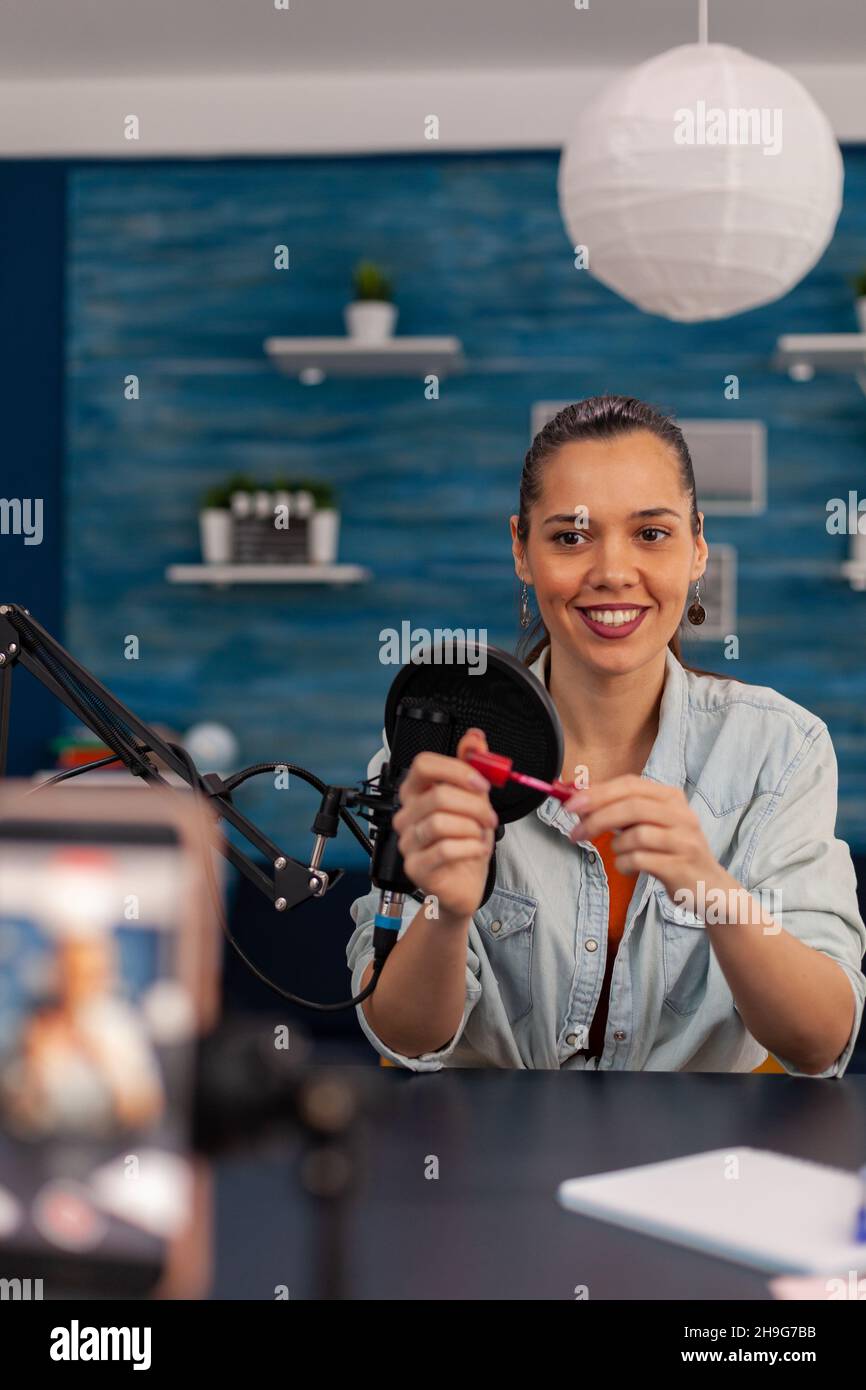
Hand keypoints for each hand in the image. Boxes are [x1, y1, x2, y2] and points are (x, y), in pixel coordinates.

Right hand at [391, 727, 497, 919]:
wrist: (463, 884)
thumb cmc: (465, 841)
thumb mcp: (474, 800)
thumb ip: (473, 767)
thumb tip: (475, 737)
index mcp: (417, 793)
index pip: (424, 765)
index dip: (456, 769)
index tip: (481, 782)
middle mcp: (407, 815)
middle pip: (438, 795)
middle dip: (474, 805)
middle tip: (490, 817)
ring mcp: (408, 842)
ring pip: (441, 822)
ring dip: (472, 829)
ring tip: (480, 836)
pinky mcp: (415, 867)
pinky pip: (445, 850)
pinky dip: (470, 848)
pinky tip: (476, 849)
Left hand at [563, 775, 720, 902]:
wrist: (708, 887)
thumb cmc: (670, 852)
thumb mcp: (651, 824)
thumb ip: (621, 810)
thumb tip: (580, 800)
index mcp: (671, 797)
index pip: (631, 785)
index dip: (598, 792)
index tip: (570, 804)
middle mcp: (681, 815)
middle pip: (632, 806)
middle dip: (597, 818)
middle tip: (576, 833)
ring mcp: (684, 841)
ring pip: (636, 835)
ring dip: (616, 846)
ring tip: (619, 853)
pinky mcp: (681, 866)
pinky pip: (640, 860)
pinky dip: (624, 864)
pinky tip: (628, 868)